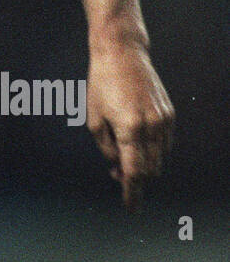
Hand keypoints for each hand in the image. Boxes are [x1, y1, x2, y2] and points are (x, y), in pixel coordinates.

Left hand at [85, 40, 173, 211]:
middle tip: (115, 174)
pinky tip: (136, 141)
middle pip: (149, 169)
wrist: (121, 53)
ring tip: (123, 154)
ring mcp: (164, 119)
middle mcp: (151, 126)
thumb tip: (117, 165)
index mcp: (129, 129)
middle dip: (134, 178)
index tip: (131, 207)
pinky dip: (152, 149)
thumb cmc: (101, 84)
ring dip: (144, 163)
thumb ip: (105, 147)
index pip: (134, 172)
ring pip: (159, 157)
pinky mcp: (169, 113)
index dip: (132, 192)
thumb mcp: (93, 118)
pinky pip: (164, 142)